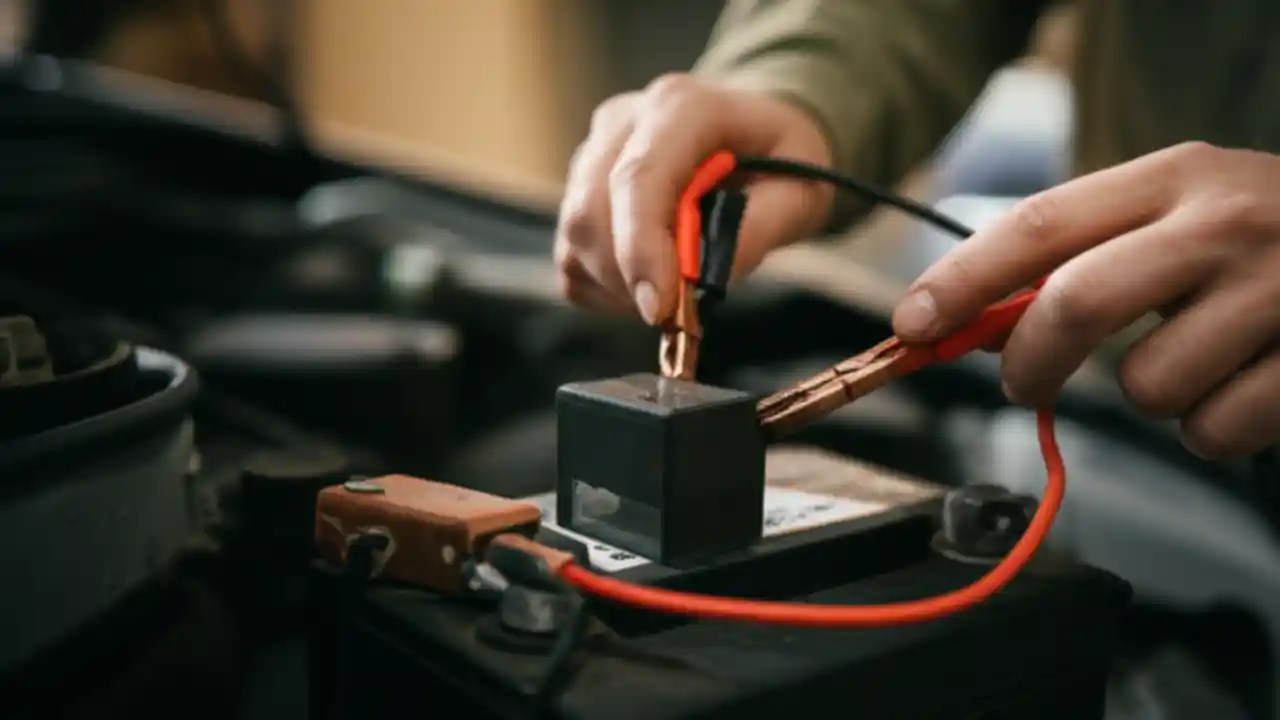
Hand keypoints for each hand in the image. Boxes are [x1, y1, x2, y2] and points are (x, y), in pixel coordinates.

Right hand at [554, 74, 834, 323]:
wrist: (757, 138)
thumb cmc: (782, 162)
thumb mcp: (801, 193)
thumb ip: (759, 229)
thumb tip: (703, 277)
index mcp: (682, 107)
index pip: (637, 179)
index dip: (641, 249)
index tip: (660, 308)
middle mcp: (625, 121)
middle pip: (589, 210)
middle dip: (625, 278)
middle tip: (673, 312)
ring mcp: (593, 152)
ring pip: (574, 236)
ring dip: (616, 284)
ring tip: (671, 289)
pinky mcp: (577, 187)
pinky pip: (569, 254)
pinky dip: (603, 285)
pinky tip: (647, 279)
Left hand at [892, 142, 1279, 459]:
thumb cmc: (1254, 241)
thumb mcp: (1170, 217)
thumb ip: (1078, 257)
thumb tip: (968, 321)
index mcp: (1171, 178)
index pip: (1037, 226)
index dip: (960, 282)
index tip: (911, 327)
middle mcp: (1223, 223)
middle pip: (1075, 305)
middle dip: (1028, 363)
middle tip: (1021, 385)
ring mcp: (1277, 292)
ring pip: (1145, 387)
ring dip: (1147, 397)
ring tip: (1191, 362)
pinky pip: (1213, 433)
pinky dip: (1210, 430)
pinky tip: (1240, 387)